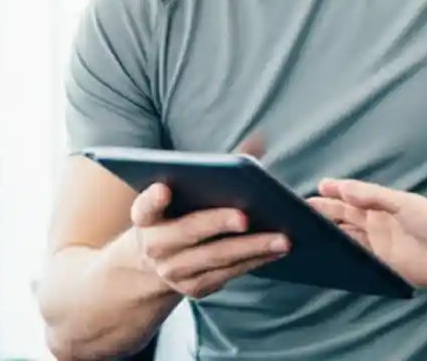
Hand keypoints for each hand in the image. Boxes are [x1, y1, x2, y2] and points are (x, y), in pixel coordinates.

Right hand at [127, 182, 289, 298]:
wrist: (159, 260)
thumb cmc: (181, 211)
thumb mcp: (185, 190)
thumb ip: (216, 166)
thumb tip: (260, 139)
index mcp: (146, 216)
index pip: (144, 207)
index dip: (152, 199)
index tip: (163, 188)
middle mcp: (155, 245)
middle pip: (188, 232)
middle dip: (217, 223)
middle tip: (245, 216)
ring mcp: (173, 271)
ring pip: (215, 256)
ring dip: (251, 248)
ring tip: (282, 237)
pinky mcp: (195, 287)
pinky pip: (229, 273)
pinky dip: (255, 261)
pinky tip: (277, 250)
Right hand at [308, 178, 426, 293]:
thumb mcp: (405, 204)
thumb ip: (373, 196)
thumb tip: (342, 188)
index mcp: (382, 204)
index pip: (351, 196)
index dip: (333, 191)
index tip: (313, 189)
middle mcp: (376, 223)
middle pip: (342, 216)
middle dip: (322, 213)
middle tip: (296, 213)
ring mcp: (376, 245)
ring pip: (344, 237)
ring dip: (326, 234)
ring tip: (302, 234)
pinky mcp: (378, 266)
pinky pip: (353, 259)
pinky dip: (338, 256)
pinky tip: (322, 257)